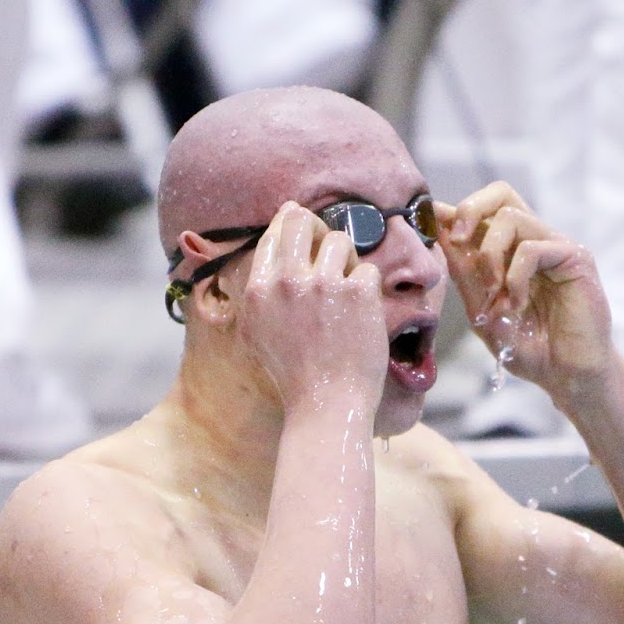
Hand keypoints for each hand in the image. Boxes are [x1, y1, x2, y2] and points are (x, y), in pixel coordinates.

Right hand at [238, 201, 388, 412]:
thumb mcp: (255, 334)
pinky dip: (367, 288)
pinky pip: (367, 269)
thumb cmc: (293, 376)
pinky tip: (362, 313)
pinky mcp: (358, 292)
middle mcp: (287, 281)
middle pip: (301, 220)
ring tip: (347, 289)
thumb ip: (257, 293)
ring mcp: (324, 284)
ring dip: (346, 259)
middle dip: (317, 227)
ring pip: (339, 240)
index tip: (303, 226)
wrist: (326, 403)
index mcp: (258, 290)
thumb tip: (269, 250)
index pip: (274, 234)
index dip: (290, 225)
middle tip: (328, 245)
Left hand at [437, 183, 612, 396]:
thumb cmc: (530, 346)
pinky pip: (532, 248)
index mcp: (509, 250)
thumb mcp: (483, 310)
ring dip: (491, 255)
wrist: (567, 375)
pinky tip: (517, 302)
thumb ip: (464, 274)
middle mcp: (533, 240)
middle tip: (457, 241)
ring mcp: (555, 245)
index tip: (428, 222)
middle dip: (470, 209)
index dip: (453, 212)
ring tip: (494, 293)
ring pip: (511, 217)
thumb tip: (440, 235)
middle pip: (500, 192)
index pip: (481, 211)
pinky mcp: (575, 257)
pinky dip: (515, 276)